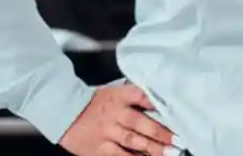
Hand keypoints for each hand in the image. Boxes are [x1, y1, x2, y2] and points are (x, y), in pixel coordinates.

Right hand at [58, 82, 180, 155]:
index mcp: (117, 96)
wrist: (64, 114)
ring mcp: (106, 132)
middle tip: (178, 140)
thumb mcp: (113, 92)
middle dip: (161, 132)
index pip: (140, 96)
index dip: (157, 104)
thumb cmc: (94, 103)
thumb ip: (133, 97)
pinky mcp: (99, 149)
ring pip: (132, 141)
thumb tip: (160, 102)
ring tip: (169, 153)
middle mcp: (113, 114)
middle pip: (140, 122)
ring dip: (153, 148)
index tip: (175, 111)